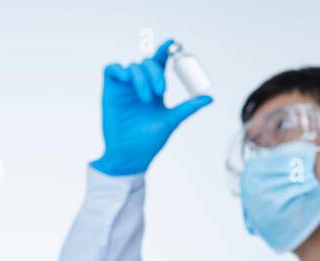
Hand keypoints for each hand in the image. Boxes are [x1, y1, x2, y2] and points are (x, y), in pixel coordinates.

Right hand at [90, 39, 212, 176]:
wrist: (130, 156)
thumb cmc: (149, 141)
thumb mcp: (171, 121)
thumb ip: (188, 108)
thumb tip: (209, 98)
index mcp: (155, 89)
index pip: (160, 63)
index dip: (165, 50)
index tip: (173, 44)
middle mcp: (139, 85)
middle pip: (147, 63)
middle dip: (155, 72)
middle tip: (161, 91)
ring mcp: (124, 87)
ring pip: (132, 67)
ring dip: (141, 78)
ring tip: (146, 98)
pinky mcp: (110, 91)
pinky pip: (111, 69)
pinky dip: (120, 70)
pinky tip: (127, 80)